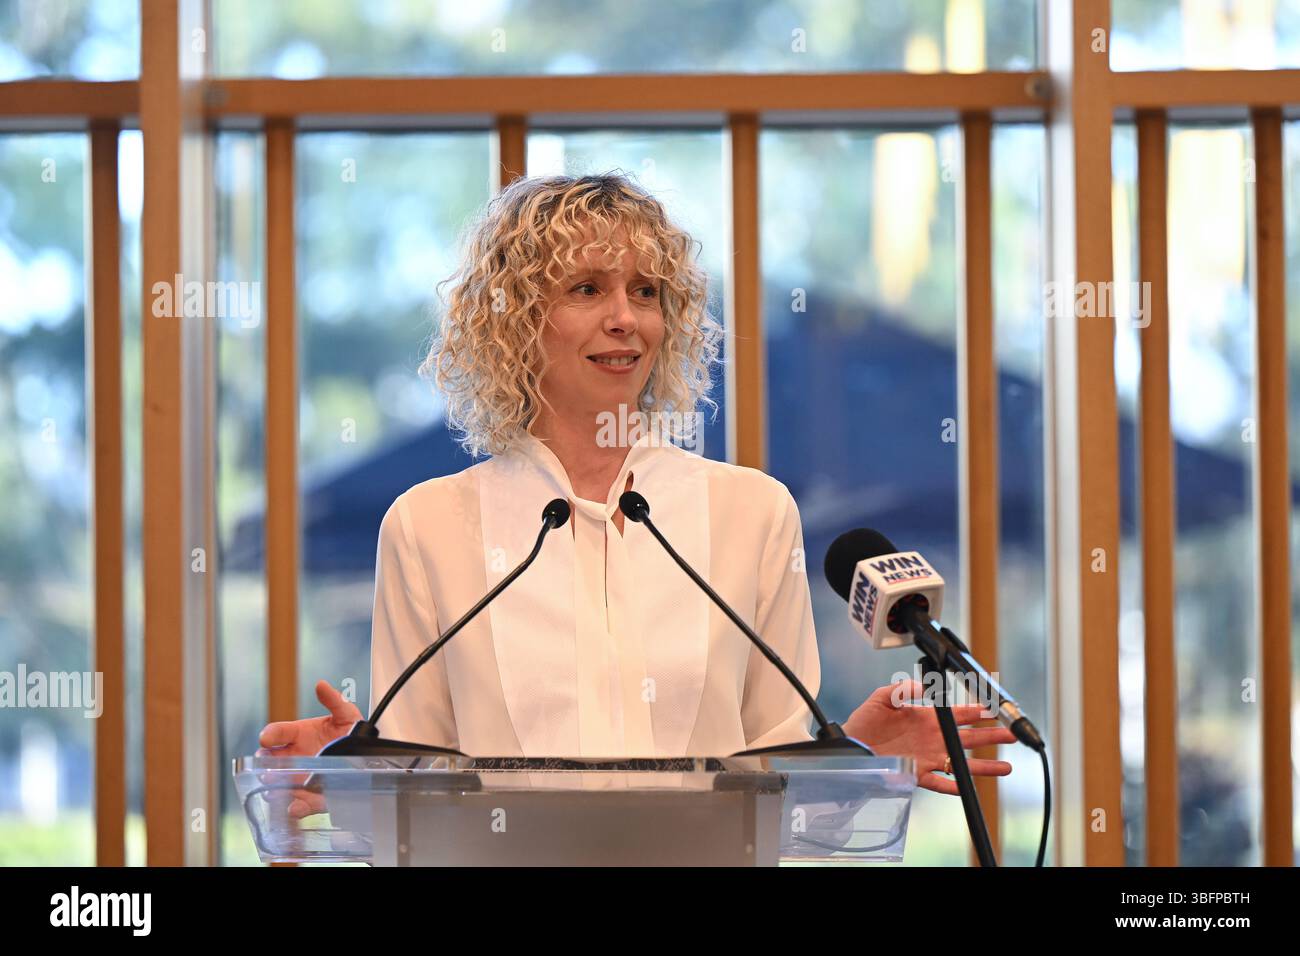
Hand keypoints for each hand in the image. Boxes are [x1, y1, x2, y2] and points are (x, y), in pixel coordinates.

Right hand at [256, 680, 361, 818]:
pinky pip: (300, 805)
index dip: (270, 734)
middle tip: (266, 765)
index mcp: (298, 735)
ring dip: (274, 785)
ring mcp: (300, 777)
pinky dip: (295, 808)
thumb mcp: (346, 715)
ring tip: (274, 785)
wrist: (366, 759)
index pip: (277, 733)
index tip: (266, 737)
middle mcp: (295, 757)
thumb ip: (334, 700)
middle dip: (265, 762)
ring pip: (279, 784)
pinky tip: (294, 808)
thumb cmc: (350, 734)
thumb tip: (321, 684)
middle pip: (270, 760)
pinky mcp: (312, 797)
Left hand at [842, 679, 1015, 794]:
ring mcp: (927, 758)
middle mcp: (932, 739)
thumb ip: (902, 689)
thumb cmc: (864, 722)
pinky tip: (966, 787)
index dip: (978, 712)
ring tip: (1006, 768)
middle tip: (1012, 735)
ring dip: (984, 766)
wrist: (849, 745)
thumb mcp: (882, 698)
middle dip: (991, 736)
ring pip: (962, 763)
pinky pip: (940, 783)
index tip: (995, 710)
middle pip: (969, 738)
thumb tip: (921, 687)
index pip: (958, 715)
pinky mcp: (917, 774)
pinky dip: (953, 786)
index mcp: (926, 719)